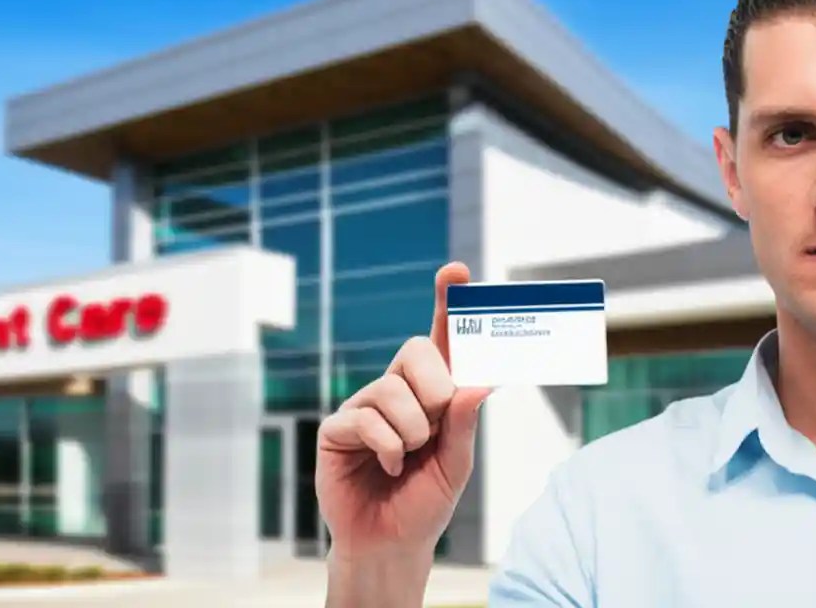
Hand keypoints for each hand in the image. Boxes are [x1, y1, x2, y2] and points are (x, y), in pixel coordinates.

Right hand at [315, 262, 490, 559]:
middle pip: (417, 351)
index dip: (448, 303)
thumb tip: (477, 383)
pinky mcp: (339, 427)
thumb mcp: (456, 464)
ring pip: (393, 390)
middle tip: (437, 423)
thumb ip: (464, 423)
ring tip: (409, 456)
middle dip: (436, 388)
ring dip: (413, 431)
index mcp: (432, 391)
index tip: (457, 271)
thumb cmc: (425, 499)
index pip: (441, 339)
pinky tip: (388, 465)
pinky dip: (388, 447)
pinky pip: (367, 419)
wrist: (391, 542)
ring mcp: (364, 405)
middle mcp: (397, 389)